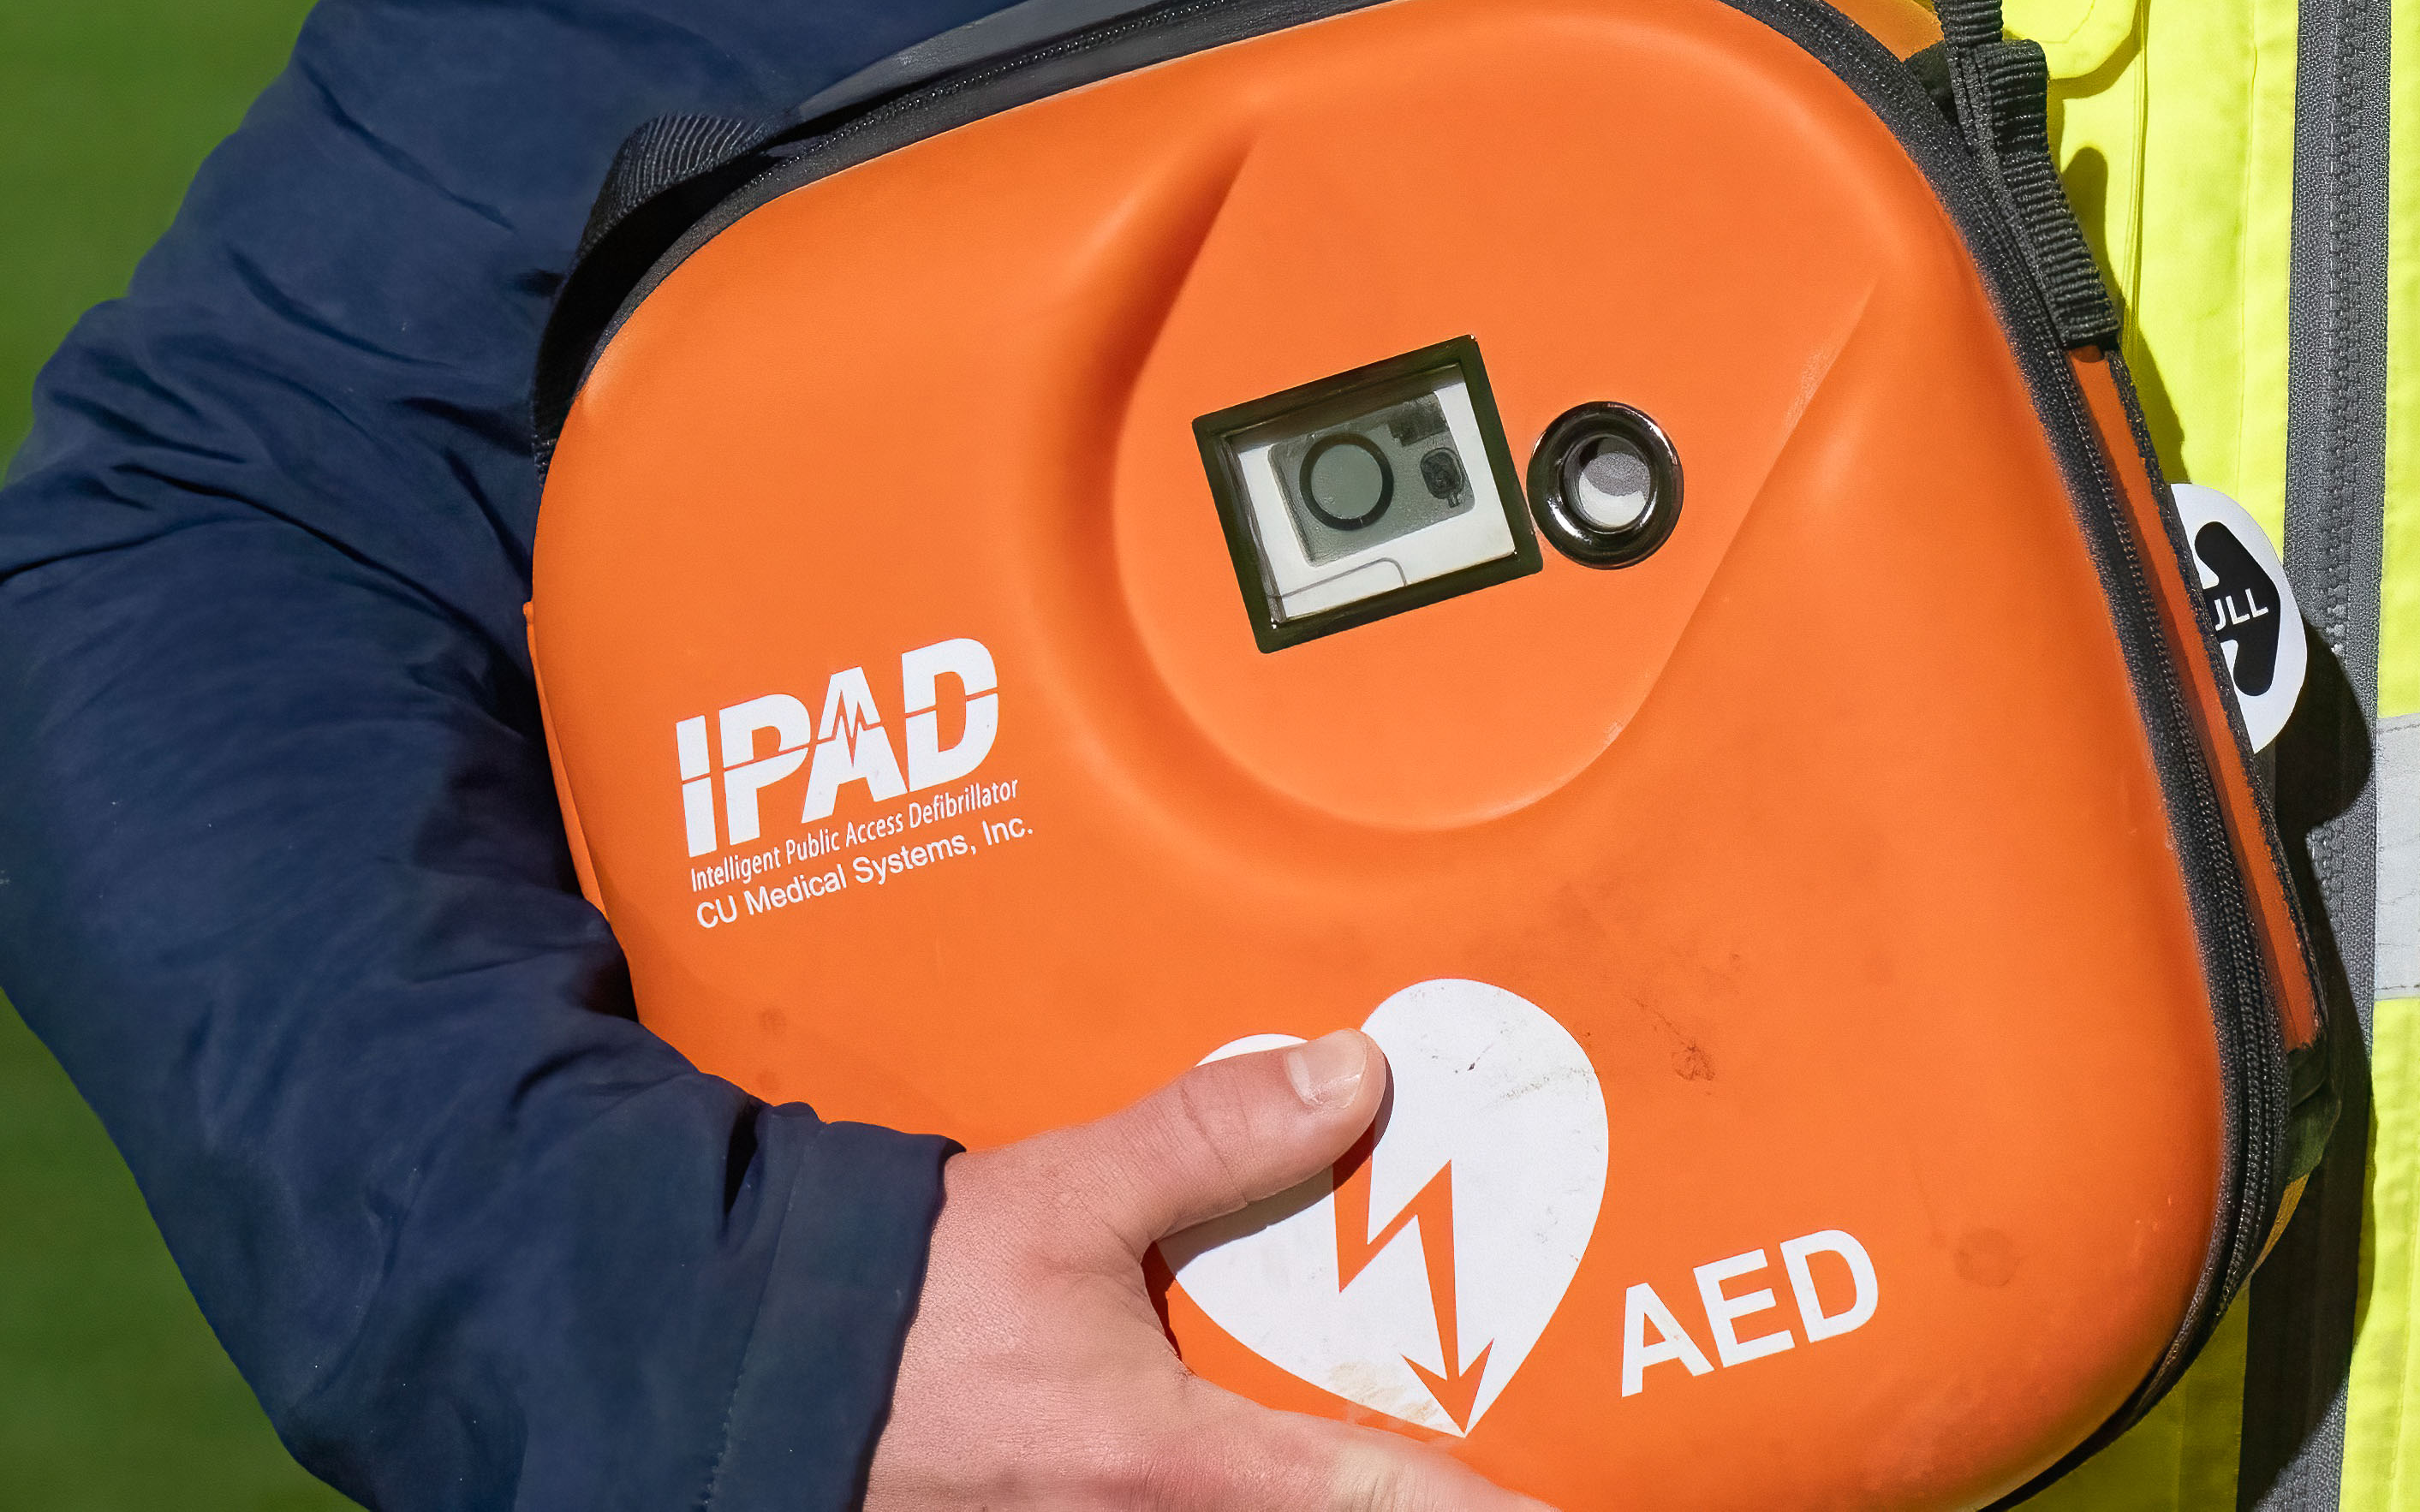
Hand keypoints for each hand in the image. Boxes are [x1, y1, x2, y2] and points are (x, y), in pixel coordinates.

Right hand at [864, 1033, 1543, 1511]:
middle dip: (1409, 1493)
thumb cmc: (894, 1308)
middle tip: (1508, 1470)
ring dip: (1328, 1489)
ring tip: (1414, 1460)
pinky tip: (1275, 1455)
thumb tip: (1353, 1072)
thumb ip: (1210, 1139)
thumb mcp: (1057, 1204)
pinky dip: (1251, 1487)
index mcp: (1164, 1470)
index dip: (1483, 1510)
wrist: (732, 1387)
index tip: (1566, 1510)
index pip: (1374, 1498)